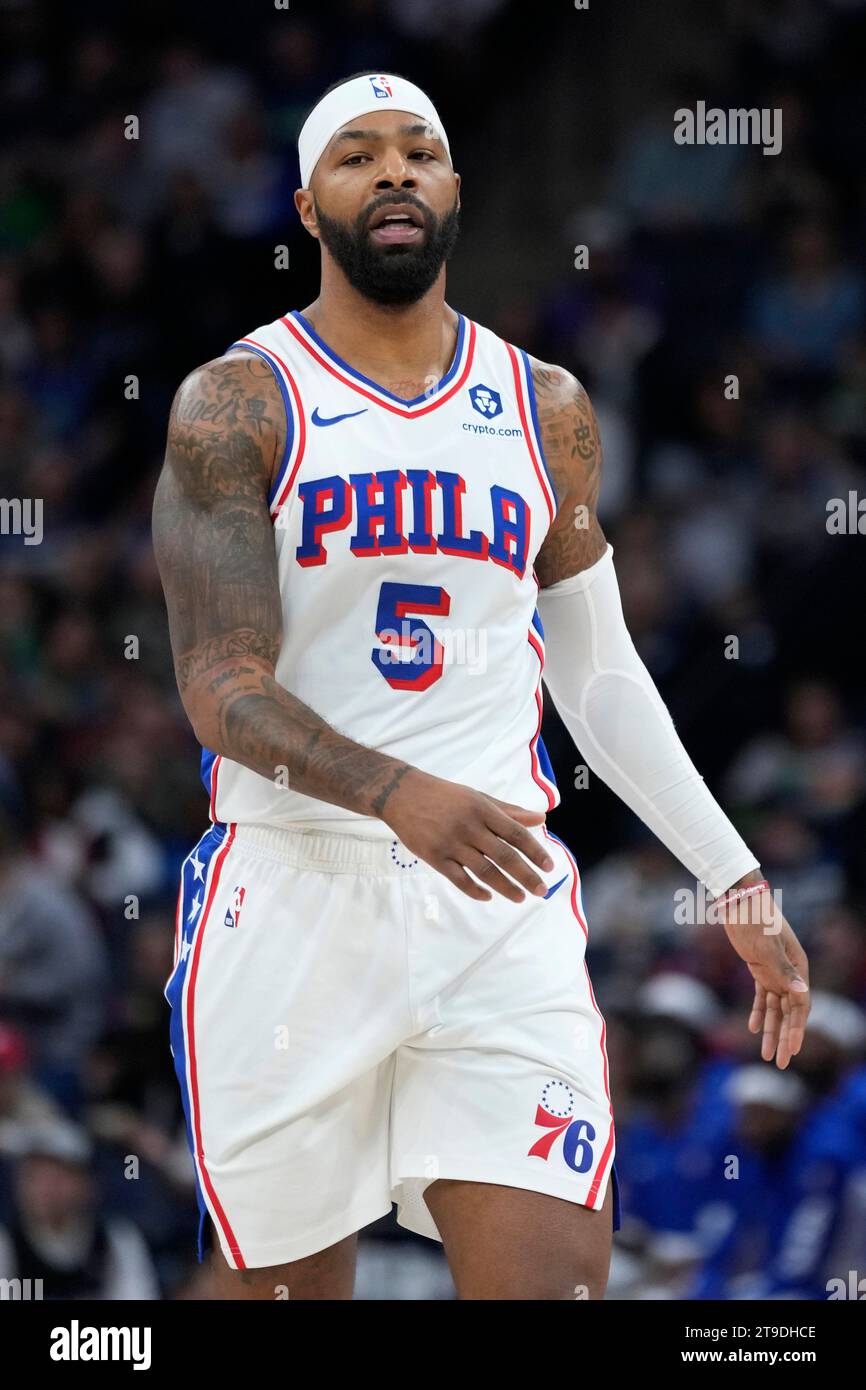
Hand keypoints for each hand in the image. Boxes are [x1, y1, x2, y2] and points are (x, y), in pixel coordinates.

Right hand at [383, 769, 554, 901]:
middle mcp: (469, 827)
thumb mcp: (477, 797)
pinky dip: (475, 890)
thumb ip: (509, 811)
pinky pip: (459, 879)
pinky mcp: (435, 857)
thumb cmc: (445, 796)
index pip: (515, 834)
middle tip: (541, 890)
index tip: (549, 867)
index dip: (534, 851)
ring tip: (520, 897)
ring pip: (484, 871)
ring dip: (505, 887)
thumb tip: (541, 819)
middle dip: (526, 875)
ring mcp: (451, 843)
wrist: (402, 794)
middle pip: (504, 856)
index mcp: (482, 809)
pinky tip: (488, 896)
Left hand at [719, 887, 809, 1068]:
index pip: (801, 1005)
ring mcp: (774, 971)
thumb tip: (802, 993)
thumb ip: (783, 970)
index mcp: (798, 967)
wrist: (739, 898)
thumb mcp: (767, 946)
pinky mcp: (758, 968)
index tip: (791, 1051)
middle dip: (784, 1038)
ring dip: (770, 1031)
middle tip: (779, 1063)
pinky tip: (751, 1029)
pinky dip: (757, 1012)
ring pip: (774, 1008)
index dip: (797, 1029)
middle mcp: (790, 972)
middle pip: (789, 1012)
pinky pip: (761, 996)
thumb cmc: (754, 918)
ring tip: (764, 1056)